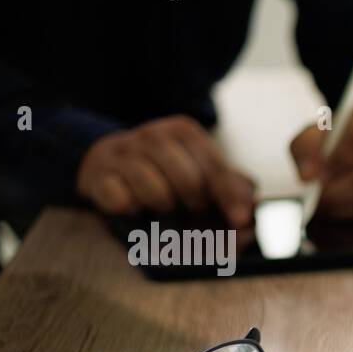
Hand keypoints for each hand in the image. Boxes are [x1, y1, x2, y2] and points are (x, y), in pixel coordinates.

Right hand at [76, 115, 254, 226]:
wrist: (106, 162)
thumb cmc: (163, 173)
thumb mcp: (198, 171)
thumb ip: (228, 188)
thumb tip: (253, 211)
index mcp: (183, 131)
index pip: (214, 166)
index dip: (229, 196)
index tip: (240, 220)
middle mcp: (152, 135)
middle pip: (188, 181)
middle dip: (197, 205)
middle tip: (194, 212)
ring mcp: (122, 152)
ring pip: (156, 192)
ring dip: (165, 209)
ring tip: (163, 207)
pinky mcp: (99, 174)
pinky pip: (122, 200)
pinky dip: (133, 209)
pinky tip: (134, 206)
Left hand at [289, 100, 352, 219]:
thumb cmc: (349, 137)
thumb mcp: (323, 131)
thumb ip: (307, 148)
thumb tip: (306, 177)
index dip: (335, 161)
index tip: (315, 177)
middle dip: (338, 192)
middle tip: (318, 200)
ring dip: (347, 205)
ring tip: (328, 204)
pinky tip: (347, 206)